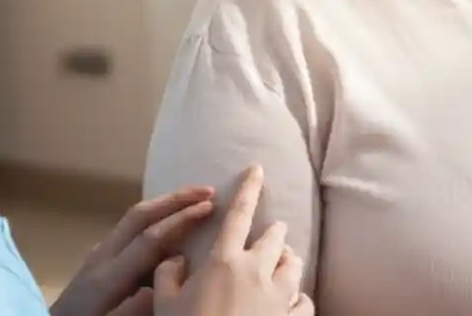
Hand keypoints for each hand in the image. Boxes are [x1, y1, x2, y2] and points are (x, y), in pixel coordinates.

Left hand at [50, 186, 216, 315]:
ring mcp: (97, 254)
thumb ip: (132, 309)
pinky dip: (152, 216)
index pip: (150, 238)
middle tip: (207, 190)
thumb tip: (161, 285)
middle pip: (140, 215)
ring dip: (164, 204)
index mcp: (109, 275)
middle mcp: (102, 256)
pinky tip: (166, 222)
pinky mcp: (96, 259)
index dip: (181, 220)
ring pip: (132, 218)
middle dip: (174, 199)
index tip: (210, 207)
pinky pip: (128, 228)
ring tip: (193, 199)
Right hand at [153, 166, 314, 315]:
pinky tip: (292, 302)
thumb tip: (175, 257)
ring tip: (281, 263)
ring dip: (287, 260)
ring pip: (294, 264)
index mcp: (224, 262)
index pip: (239, 214)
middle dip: (273, 231)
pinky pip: (305, 301)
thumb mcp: (166, 305)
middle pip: (275, 237)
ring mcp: (279, 297)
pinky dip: (299, 298)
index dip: (249, 188)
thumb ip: (168, 275)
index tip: (258, 168)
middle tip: (269, 232)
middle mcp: (257, 272)